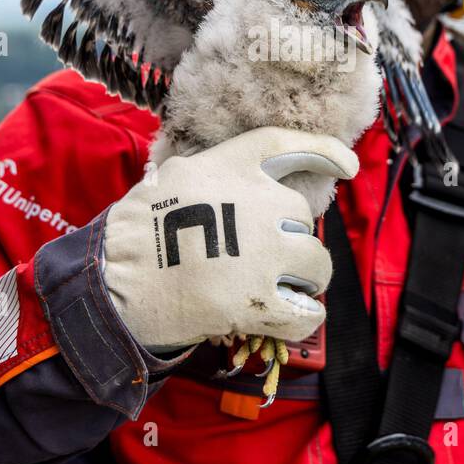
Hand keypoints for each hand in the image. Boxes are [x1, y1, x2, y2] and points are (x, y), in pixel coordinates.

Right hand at [102, 126, 358, 352]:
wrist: (114, 281)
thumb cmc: (132, 232)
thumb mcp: (170, 178)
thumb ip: (212, 177)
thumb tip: (239, 187)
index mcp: (231, 166)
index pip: (287, 145)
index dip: (325, 152)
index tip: (349, 165)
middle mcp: (258, 203)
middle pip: (303, 218)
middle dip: (293, 238)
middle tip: (268, 257)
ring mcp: (263, 252)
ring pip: (316, 264)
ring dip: (305, 278)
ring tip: (280, 288)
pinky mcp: (260, 299)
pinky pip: (307, 311)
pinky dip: (305, 317)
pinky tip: (292, 317)